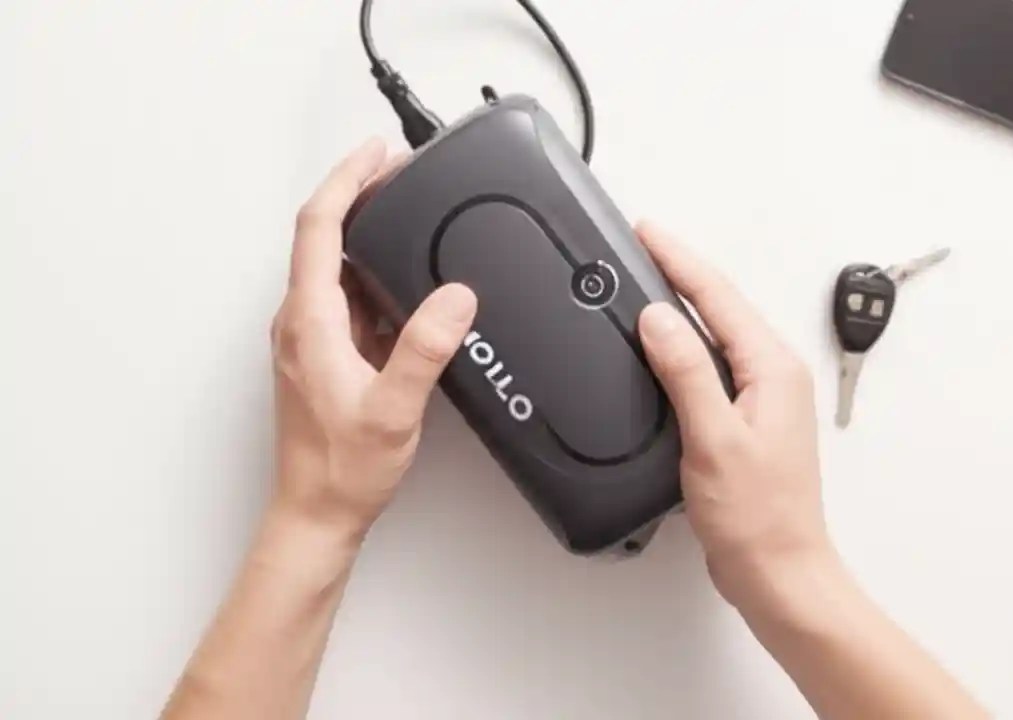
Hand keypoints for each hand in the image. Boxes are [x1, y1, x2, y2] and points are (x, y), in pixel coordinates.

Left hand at [271, 138, 476, 537]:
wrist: (317, 512)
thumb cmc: (341, 469)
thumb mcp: (394, 409)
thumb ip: (424, 350)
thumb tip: (456, 298)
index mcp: (309, 321)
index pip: (318, 227)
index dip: (347, 180)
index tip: (377, 153)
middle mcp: (301, 322)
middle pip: (323, 235)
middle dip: (360, 194)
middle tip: (400, 171)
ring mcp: (310, 338)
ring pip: (334, 265)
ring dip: (367, 233)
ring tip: (408, 213)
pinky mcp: (324, 355)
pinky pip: (346, 297)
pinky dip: (374, 274)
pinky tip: (407, 282)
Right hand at [635, 222, 830, 605]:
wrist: (778, 571)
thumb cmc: (758, 516)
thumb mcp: (714, 437)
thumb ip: (686, 372)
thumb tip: (659, 317)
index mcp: (773, 369)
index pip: (719, 296)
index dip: (679, 260)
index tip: (648, 231)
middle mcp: (774, 375)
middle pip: (721, 306)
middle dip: (681, 271)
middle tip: (642, 243)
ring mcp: (763, 398)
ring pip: (718, 333)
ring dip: (684, 304)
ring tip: (649, 278)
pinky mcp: (747, 420)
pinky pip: (714, 363)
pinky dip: (686, 343)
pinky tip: (665, 344)